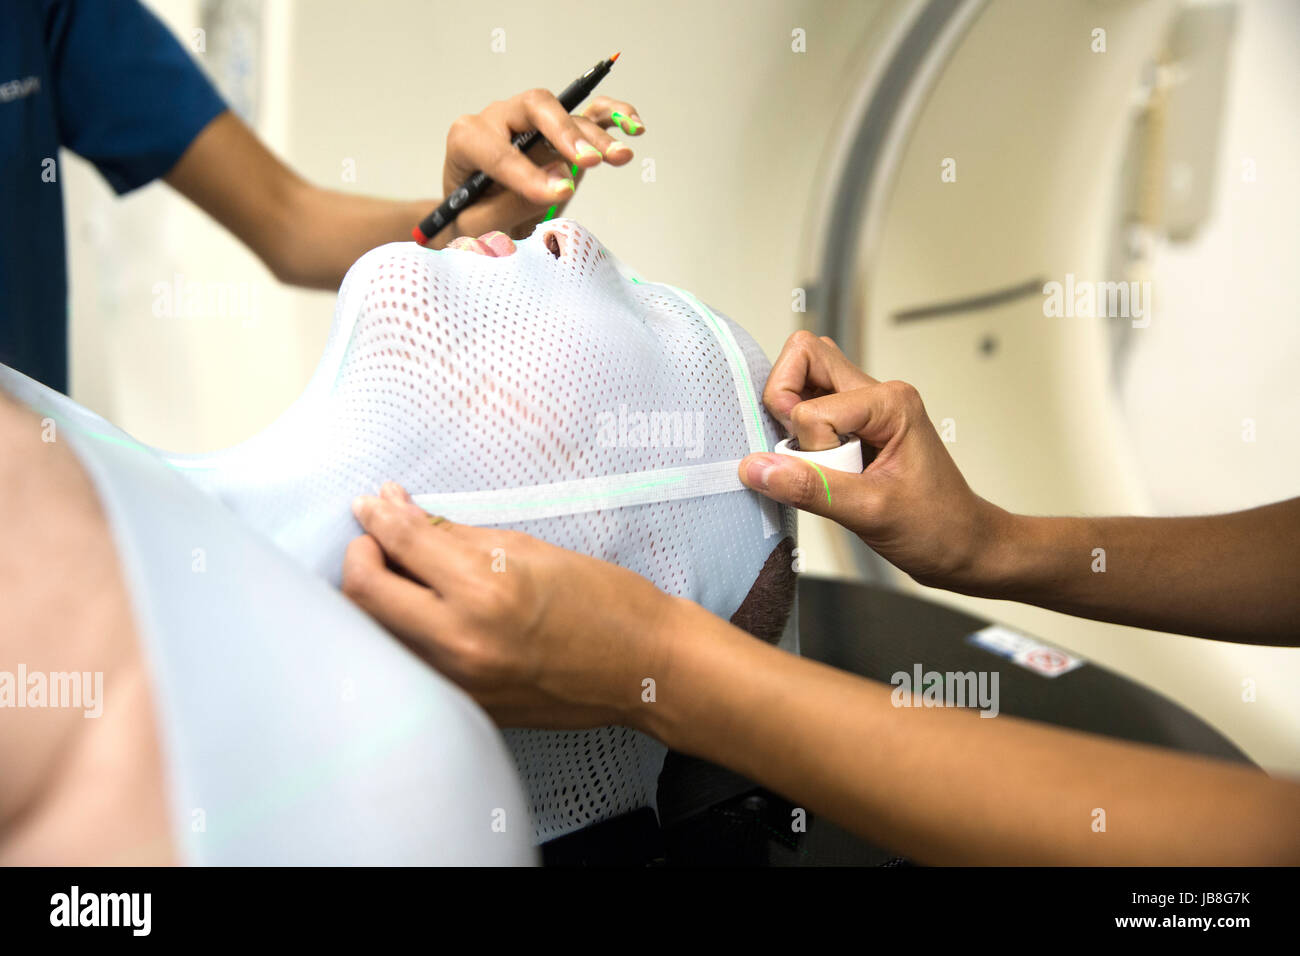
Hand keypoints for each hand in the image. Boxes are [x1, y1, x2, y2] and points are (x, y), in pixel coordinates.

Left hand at [341, 482, 672, 727]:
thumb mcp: (529, 549)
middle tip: (376, 536)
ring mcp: (460, 681)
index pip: (402, 542)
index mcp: (485, 588)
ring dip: (375, 596)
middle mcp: (462, 639)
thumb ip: (457, 535)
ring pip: (376, 634)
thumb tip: (402, 513)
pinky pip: (410, 662)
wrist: (646, 667)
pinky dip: (402, 631)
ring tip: (395, 570)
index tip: (372, 502)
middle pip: (364, 593)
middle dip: (361, 554)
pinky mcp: (466, 705)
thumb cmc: (603, 600)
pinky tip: (420, 609)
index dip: (378, 514)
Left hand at [437, 90, 644, 243]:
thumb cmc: (473, 221)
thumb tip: (558, 180)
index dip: (528, 174)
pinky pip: (590, 114)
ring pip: (568, 115)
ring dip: (597, 136)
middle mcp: (500, 121)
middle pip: (535, 109)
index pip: (498, 149)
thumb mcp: (477, 225)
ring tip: (621, 157)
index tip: (557, 195)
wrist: (479, 221)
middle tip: (587, 161)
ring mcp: (533, 123)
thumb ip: (510, 204)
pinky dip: (613, 115)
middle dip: (564, 134)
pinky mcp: (560, 133)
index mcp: (469, 140)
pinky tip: (633, 126)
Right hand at [738, 331, 1008, 590]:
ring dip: (792, 421)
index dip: (811, 448)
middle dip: (783, 402)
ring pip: (804, 380)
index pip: (812, 408)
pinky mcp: (855, 426)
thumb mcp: (871, 513)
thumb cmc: (937, 527)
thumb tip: (756, 468)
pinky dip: (799, 438)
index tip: (840, 477)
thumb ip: (810, 487)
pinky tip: (818, 468)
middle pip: (804, 356)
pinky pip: (810, 410)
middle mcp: (877, 394)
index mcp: (890, 402)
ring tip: (816, 462)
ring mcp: (865, 407)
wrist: (965, 546)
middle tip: (801, 450)